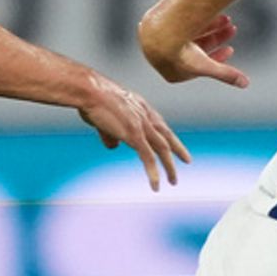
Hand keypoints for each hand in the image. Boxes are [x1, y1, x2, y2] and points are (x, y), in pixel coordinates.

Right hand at [78, 72, 192, 190]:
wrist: (89, 90)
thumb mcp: (104, 116)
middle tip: (187, 160)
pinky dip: (153, 173)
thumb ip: (110, 133)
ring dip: (169, 167)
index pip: (159, 123)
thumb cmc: (91, 98)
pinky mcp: (134, 135)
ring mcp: (142, 125)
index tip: (174, 143)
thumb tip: (114, 147)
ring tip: (173, 181)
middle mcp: (145, 115)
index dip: (167, 135)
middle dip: (178, 149)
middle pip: (166, 136)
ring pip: (162, 149)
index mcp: (140, 107)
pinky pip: (148, 158)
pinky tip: (156, 185)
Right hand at [139, 14, 250, 87]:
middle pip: (196, 47)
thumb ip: (226, 75)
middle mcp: (164, 60)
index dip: (218, 57)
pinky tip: (206, 11)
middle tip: (231, 28)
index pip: (200, 66)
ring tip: (226, 18)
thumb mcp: (207, 66)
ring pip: (189, 32)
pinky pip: (177, 22)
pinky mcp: (154, 26)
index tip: (231, 48)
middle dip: (217, 38)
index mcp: (174, 73)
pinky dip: (193, 18)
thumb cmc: (181, 54)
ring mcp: (158, 42)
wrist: (160, 34)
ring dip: (210, 26)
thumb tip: (245, 83)